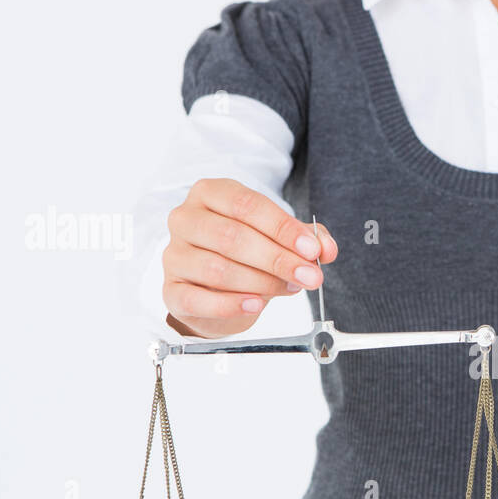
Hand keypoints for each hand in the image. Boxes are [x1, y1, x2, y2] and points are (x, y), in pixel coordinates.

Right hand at [161, 178, 338, 337]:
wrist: (215, 290)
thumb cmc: (245, 254)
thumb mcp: (279, 238)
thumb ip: (306, 239)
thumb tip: (326, 248)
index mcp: (211, 194)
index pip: (247, 206)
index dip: (283, 229)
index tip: (312, 250)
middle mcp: (186, 219)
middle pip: (232, 237)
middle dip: (278, 259)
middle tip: (309, 277)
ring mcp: (174, 255)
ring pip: (217, 269)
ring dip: (261, 282)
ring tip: (289, 289)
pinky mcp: (171, 290)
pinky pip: (198, 299)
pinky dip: (230, 305)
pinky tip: (255, 304)